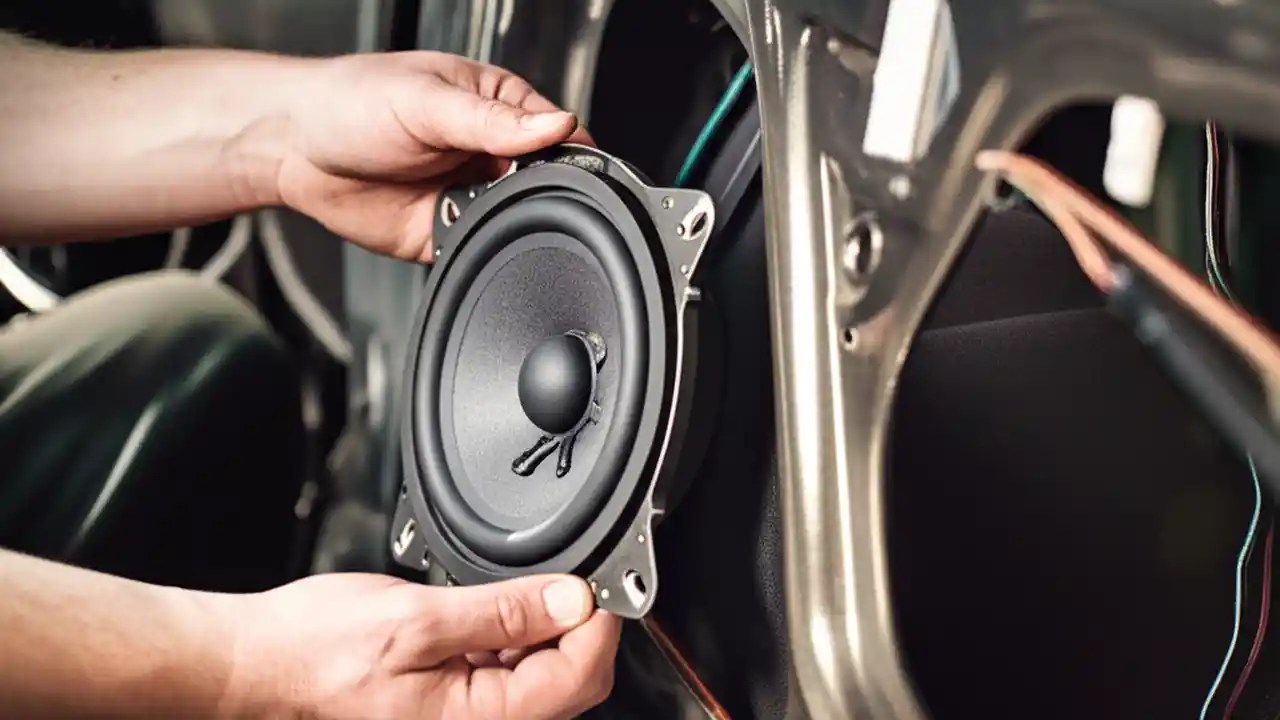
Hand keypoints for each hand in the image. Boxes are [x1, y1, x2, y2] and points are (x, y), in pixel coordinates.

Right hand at [220, 573, 620, 719]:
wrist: (257, 662)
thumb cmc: (314, 652)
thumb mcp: (418, 618)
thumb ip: (503, 612)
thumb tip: (571, 600)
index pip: (577, 678)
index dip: (598, 624)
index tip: (599, 583)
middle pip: (567, 681)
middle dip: (576, 626)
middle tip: (569, 576)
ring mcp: (463, 718)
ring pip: (539, 676)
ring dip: (543, 630)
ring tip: (522, 589)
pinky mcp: (450, 702)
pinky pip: (504, 675)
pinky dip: (511, 639)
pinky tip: (492, 610)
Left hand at [268, 52, 590, 262]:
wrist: (293, 148)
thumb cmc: (350, 103)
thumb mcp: (426, 102)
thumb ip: (494, 120)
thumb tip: (558, 124)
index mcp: (498, 106)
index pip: (557, 132)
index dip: (567, 152)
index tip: (566, 168)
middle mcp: (489, 152)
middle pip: (543, 184)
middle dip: (536, 195)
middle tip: (507, 188)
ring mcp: (470, 194)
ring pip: (515, 222)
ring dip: (505, 224)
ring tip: (474, 207)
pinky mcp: (446, 234)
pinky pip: (479, 250)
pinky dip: (477, 251)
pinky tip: (460, 234)